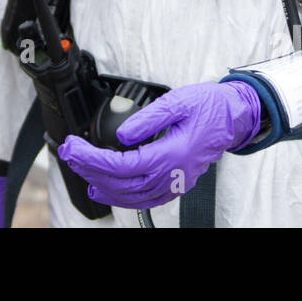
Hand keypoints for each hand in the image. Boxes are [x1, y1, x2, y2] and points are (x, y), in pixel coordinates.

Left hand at [55, 81, 260, 209]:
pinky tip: (108, 189)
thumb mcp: (176, 101)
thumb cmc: (207, 106)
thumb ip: (147, 119)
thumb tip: (122, 134)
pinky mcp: (177, 184)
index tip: (74, 147)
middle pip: (122, 183)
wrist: (232, 117)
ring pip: (133, 196)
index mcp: (172, 154)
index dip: (93, 159)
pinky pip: (146, 199)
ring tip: (82, 173)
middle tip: (69, 155)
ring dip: (103, 186)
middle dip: (90, 170)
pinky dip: (124, 197)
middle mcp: (173, 174)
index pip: (122, 165)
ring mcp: (176, 182)